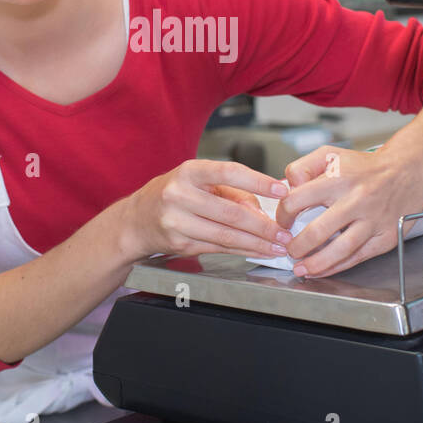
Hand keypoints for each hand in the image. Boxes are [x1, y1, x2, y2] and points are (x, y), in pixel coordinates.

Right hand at [122, 159, 292, 261]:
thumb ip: (232, 192)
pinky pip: (218, 247)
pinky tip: (258, 251)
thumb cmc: (173, 195)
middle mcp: (179, 195)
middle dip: (263, 225)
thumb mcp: (198, 181)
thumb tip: (262, 209)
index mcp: (189, 172)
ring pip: (226, 235)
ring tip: (277, 245)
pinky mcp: (179, 243)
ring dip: (256, 243)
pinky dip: (242, 250)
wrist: (136, 220)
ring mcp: (177, 221)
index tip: (281, 190)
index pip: (228, 172)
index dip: (257, 181)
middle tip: (285, 232)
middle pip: (231, 212)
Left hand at [275, 142, 422, 278]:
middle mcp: (355, 200)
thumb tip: (286, 188)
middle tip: (289, 250)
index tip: (283, 222)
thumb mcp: (330, 154)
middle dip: (296, 247)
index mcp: (338, 179)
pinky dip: (337, 267)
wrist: (408, 170)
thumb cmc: (365, 166)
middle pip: (316, 232)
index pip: (296, 201)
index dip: (283, 215)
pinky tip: (323, 269)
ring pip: (339, 250)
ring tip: (301, 268)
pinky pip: (357, 257)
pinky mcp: (385, 237)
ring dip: (315, 264)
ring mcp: (372, 221)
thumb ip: (302, 167)